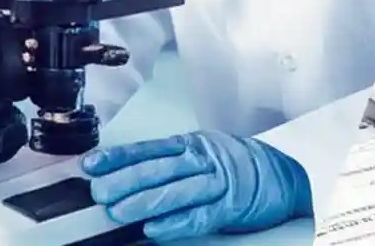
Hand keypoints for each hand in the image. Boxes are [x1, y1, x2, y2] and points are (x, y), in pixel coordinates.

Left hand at [81, 130, 312, 240]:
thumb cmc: (234, 169)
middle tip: (100, 193)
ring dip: (147, 202)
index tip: (92, 166)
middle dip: (127, 180)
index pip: (150, 148)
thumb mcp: (200, 157)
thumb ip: (166, 166)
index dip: (120, 156)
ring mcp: (220, 181)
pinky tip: (155, 229)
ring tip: (119, 212)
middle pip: (161, 168)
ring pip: (179, 190)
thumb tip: (119, 179)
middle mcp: (205, 159)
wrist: (282, 177)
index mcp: (193, 145)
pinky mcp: (232, 206)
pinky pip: (202, 215)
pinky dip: (178, 222)